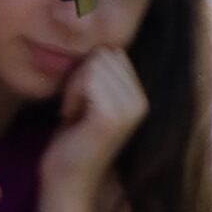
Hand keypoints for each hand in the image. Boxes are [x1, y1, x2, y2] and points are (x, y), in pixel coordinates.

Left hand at [39, 45, 147, 194]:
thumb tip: (97, 36)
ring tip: (75, 112)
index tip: (80, 99)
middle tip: (75, 106)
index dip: (85, 70)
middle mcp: (143, 100)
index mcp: (140, 94)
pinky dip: (71, 94)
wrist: (68, 175)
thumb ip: (101, 72)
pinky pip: (87, 79)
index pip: (110, 51)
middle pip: (103, 54)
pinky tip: (71, 117)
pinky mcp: (114, 116)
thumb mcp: (89, 96)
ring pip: (93, 63)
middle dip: (80, 75)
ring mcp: (132, 109)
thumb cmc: (72, 134)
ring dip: (74, 85)